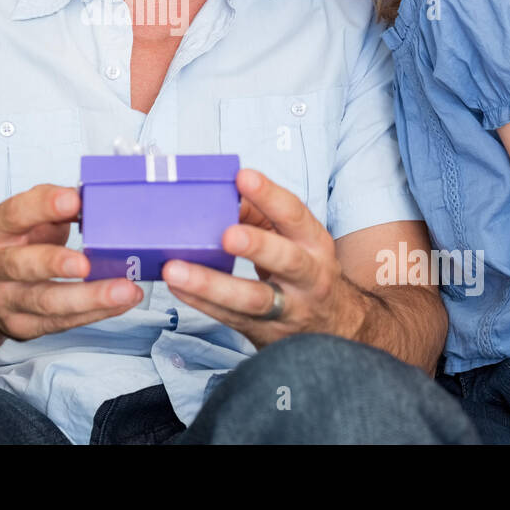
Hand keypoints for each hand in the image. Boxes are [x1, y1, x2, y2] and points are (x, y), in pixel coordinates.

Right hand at [0, 184, 142, 341]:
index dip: (43, 206)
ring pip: (47, 302)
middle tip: (85, 263)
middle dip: (55, 263)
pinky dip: (97, 312)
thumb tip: (95, 200)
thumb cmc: (15, 246)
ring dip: (90, 297)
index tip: (74, 200)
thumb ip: (53, 208)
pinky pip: (64, 322)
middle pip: (22, 266)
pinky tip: (122, 302)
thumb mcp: (26, 221)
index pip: (15, 215)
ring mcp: (7, 301)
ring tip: (125, 290)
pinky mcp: (24, 326)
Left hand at [162, 168, 361, 349]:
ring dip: (211, 284)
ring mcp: (288, 309)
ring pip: (253, 298)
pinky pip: (229, 317)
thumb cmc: (305, 270)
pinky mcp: (265, 331)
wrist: (332, 325)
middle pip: (287, 260)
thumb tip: (222, 193)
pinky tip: (177, 287)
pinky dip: (200, 302)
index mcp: (314, 243)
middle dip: (257, 246)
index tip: (244, 178)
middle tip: (227, 234)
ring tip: (177, 269)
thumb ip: (259, 215)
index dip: (271, 196)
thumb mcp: (294, 239)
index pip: (296, 216)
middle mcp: (309, 277)